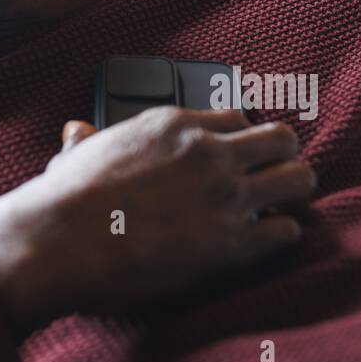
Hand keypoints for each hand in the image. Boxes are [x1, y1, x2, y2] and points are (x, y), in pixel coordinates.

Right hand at [0, 106, 315, 330]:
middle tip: (269, 180)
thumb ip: (89, 138)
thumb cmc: (65, 198)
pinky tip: (260, 243)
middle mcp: (208, 152)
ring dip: (291, 195)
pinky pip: (287, 231)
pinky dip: (280, 237)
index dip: (242, 141)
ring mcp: (226, 195)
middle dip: (281, 159)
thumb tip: (77, 132)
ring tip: (274, 211)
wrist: (61, 241)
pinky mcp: (234, 243)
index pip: (239, 117)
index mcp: (175, 124)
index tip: (238, 158)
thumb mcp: (79, 151)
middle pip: (282, 139)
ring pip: (299, 179)